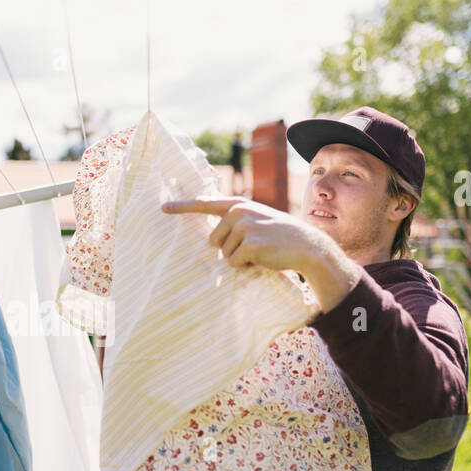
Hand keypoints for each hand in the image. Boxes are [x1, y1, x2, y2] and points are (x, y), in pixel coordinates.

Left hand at [160, 197, 320, 274]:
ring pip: (223, 254)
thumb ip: (235, 220)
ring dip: (239, 258)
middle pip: (213, 241)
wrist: (307, 245)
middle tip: (254, 246)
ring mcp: (243, 226)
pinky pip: (233, 263)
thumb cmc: (280, 236)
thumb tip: (212, 236)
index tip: (163, 207)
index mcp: (238, 204)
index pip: (205, 204)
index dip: (182, 207)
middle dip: (230, 249)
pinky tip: (262, 259)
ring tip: (260, 251)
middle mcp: (238, 211)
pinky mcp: (249, 244)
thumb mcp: (257, 219)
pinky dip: (245, 266)